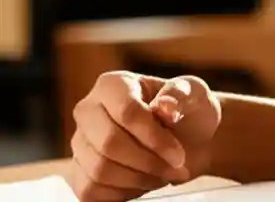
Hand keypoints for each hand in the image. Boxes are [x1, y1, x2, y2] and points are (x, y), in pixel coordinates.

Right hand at [69, 72, 222, 200]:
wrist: (189, 138)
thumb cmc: (189, 112)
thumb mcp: (195, 94)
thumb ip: (181, 95)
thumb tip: (165, 107)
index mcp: (113, 84)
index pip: (126, 112)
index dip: (154, 138)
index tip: (179, 155)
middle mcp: (87, 110)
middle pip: (109, 144)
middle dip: (148, 162)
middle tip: (175, 168)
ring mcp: (79, 142)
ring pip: (100, 170)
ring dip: (140, 179)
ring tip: (164, 174)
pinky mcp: (78, 171)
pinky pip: (90, 190)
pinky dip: (122, 194)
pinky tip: (143, 183)